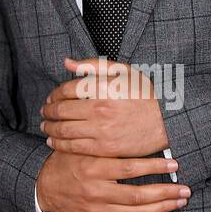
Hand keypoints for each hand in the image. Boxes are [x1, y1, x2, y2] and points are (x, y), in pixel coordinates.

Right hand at [36, 151, 189, 211]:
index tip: (175, 163)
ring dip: (161, 208)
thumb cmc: (66, 162)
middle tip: (186, 189)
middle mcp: (95, 191)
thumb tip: (138, 131)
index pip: (130, 168)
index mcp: (93, 167)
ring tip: (180, 201)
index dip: (155, 166)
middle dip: (166, 192)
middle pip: (137, 195)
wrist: (42, 187)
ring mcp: (96, 210)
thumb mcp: (82, 147)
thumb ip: (106, 143)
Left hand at [40, 56, 168, 157]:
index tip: (51, 97)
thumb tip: (67, 62)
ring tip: (45, 126)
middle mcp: (100, 109)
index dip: (54, 93)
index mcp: (103, 87)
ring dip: (49, 128)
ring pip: (64, 130)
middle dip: (48, 111)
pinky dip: (59, 145)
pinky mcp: (104, 149)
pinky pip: (74, 147)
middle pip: (61, 110)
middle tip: (44, 112)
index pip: (66, 89)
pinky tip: (53, 142)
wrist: (167, 122)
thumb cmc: (145, 95)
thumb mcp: (124, 71)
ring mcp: (101, 131)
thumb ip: (93, 65)